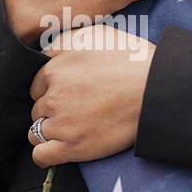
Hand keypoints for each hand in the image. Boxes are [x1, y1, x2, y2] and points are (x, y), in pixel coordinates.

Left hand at [27, 24, 154, 167]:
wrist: (155, 89)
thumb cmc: (130, 59)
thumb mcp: (92, 35)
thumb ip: (62, 42)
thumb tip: (43, 53)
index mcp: (54, 70)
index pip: (36, 87)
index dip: (52, 91)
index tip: (70, 95)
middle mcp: (53, 97)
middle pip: (37, 109)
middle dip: (52, 111)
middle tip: (77, 111)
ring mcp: (61, 124)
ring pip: (36, 132)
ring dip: (49, 132)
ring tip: (72, 130)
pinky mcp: (72, 147)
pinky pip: (41, 156)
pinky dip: (46, 154)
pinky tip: (59, 149)